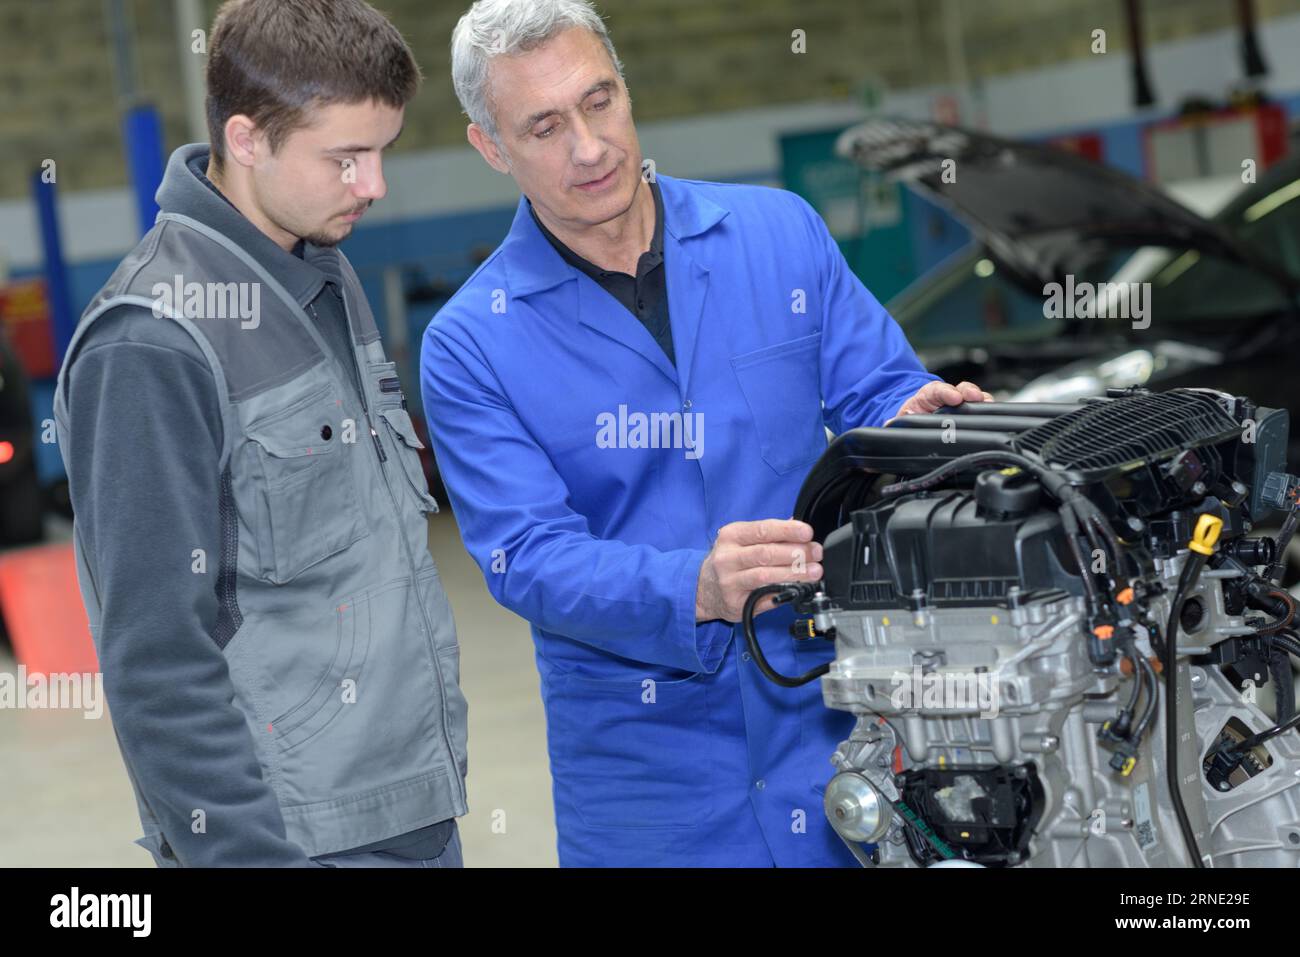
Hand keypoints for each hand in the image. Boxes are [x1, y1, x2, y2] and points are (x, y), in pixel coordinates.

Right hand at [695, 519, 822, 622]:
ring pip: (765, 576)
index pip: (762, 530)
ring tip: (813, 572)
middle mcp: (727, 558)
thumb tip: (797, 525)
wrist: (704, 588)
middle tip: (815, 553)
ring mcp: (730, 581)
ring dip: (793, 574)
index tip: (807, 533)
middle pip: (765, 553)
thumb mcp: (743, 540)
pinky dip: (784, 592)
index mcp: (731, 536)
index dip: (787, 531)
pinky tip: (798, 588)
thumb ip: (769, 533)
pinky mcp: (735, 602)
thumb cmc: (730, 560)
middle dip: (796, 553)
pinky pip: (764, 597)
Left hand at [891, 380, 993, 420]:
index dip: (946, 392)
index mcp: (929, 395)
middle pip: (963, 390)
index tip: (953, 397)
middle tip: (974, 397)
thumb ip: (896, 422)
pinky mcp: (970, 412)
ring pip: (976, 398)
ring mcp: (961, 403)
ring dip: (983, 400)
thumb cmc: (912, 414)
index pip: (938, 390)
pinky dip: (990, 411)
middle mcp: (948, 396)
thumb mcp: (902, 418)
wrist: (917, 414)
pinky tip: (994, 416)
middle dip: (970, 392)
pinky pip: (982, 409)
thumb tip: (886, 425)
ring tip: (987, 404)